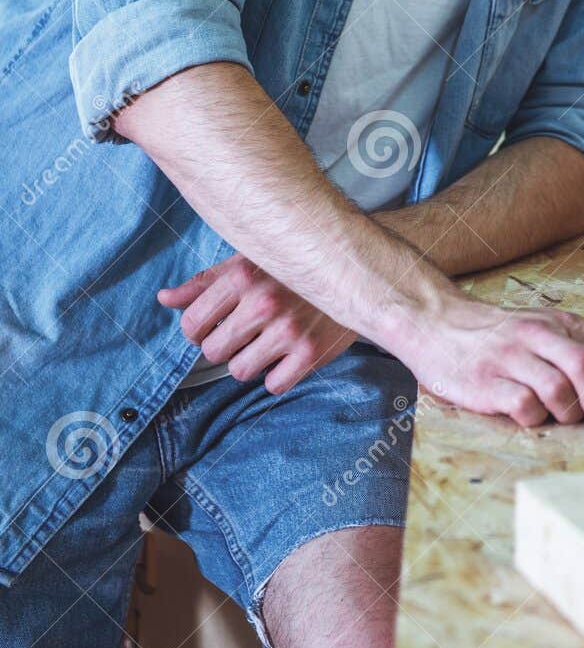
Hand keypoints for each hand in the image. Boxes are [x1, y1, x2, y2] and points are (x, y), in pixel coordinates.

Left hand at [158, 254, 357, 393]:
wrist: (356, 270)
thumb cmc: (292, 268)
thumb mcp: (247, 263)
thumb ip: (204, 284)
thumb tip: (164, 299)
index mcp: (242, 276)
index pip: (192, 324)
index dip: (197, 331)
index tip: (213, 326)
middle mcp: (263, 302)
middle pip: (214, 352)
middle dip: (224, 346)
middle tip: (244, 333)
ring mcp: (288, 329)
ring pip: (240, 371)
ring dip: (249, 362)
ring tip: (267, 342)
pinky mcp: (311, 352)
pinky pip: (273, 385)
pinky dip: (278, 375)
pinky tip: (288, 353)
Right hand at [382, 291, 583, 430]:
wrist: (437, 324)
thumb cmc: (502, 333)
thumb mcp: (554, 327)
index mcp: (558, 325)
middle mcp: (536, 337)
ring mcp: (509, 359)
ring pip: (556, 388)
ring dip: (569, 412)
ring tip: (562, 416)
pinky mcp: (483, 382)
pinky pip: (521, 405)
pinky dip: (535, 418)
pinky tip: (531, 416)